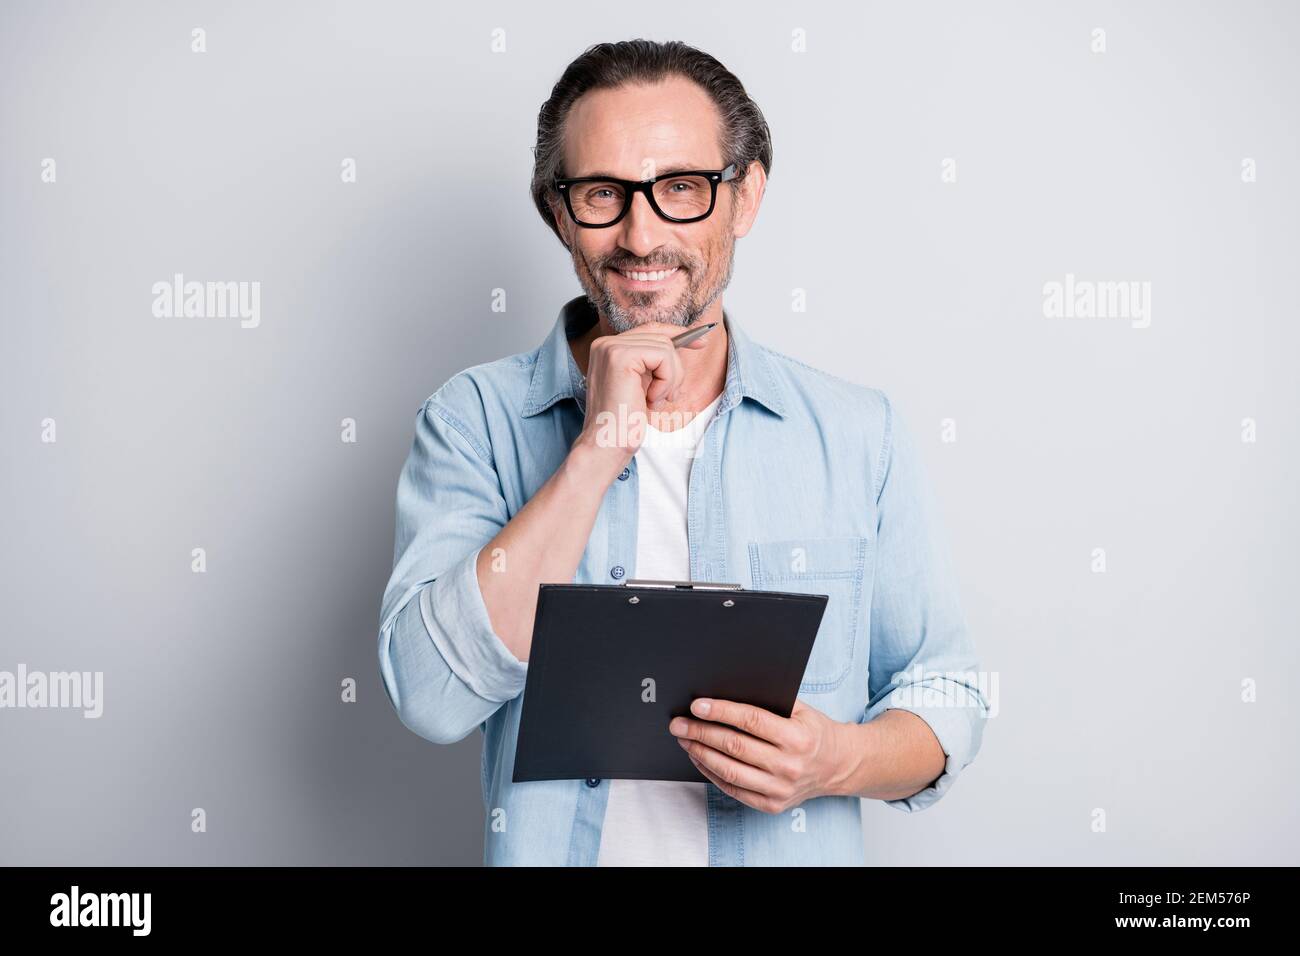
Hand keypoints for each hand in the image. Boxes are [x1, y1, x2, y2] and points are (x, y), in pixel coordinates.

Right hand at [571, 321, 710, 471]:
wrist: (607, 444)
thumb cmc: (625, 422)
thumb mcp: (643, 384)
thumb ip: (654, 362)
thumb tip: (687, 340)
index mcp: (607, 348)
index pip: (650, 329)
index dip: (678, 334)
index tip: (701, 342)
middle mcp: (605, 343)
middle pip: (660, 336)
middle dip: (675, 368)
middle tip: (669, 396)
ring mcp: (611, 347)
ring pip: (665, 346)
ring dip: (670, 378)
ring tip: (656, 401)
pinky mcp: (620, 356)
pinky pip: (663, 356)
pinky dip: (666, 380)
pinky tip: (652, 399)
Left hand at [668, 697, 849, 812]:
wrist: (838, 766)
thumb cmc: (813, 732)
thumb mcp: (801, 710)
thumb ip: (770, 701)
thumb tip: (726, 691)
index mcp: (798, 738)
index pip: (751, 721)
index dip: (721, 711)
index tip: (697, 705)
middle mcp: (789, 766)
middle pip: (735, 746)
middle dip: (701, 732)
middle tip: (679, 723)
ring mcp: (780, 789)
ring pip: (730, 771)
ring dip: (701, 753)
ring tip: (685, 740)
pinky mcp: (772, 805)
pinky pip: (734, 790)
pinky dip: (712, 773)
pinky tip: (699, 758)